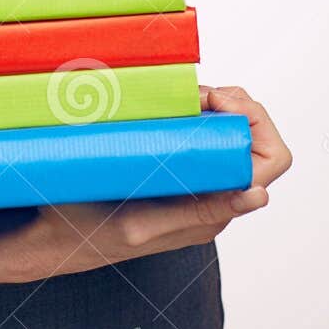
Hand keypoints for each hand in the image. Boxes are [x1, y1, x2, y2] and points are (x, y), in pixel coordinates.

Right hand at [3, 84, 290, 282]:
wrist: (57, 236)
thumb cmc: (94, 229)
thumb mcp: (143, 223)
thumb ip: (201, 211)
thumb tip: (261, 195)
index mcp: (214, 212)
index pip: (270, 159)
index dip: (253, 120)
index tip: (210, 100)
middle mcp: (213, 199)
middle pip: (255, 137)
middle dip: (235, 104)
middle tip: (196, 92)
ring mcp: (197, 186)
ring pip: (231, 132)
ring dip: (214, 106)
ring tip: (180, 96)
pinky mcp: (177, 175)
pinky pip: (206, 137)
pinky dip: (196, 114)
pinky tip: (170, 106)